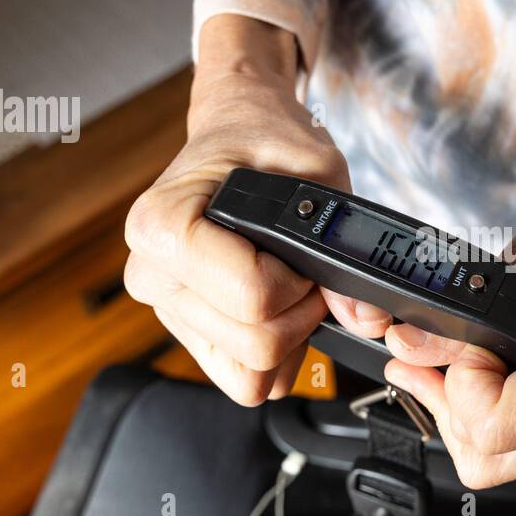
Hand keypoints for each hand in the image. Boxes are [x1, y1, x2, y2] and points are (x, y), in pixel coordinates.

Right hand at [124, 16, 391, 405]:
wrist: (237, 133)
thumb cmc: (267, 142)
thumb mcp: (319, 171)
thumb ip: (347, 243)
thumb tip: (365, 316)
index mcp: (162, 226)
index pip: (253, 296)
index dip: (301, 281)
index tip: (304, 250)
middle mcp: (151, 274)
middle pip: (255, 345)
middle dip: (302, 312)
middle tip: (306, 268)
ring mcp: (167, 311)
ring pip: (252, 374)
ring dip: (292, 335)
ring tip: (291, 281)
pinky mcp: (189, 336)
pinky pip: (245, 382)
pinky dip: (278, 357)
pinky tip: (281, 308)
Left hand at [383, 131, 515, 486]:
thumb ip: (470, 305)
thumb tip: (405, 340)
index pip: (493, 425)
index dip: (459, 381)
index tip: (461, 339)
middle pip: (486, 459)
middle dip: (446, 402)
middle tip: (434, 351)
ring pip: (497, 461)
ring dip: (460, 411)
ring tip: (449, 357)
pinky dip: (489, 410)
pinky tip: (479, 367)